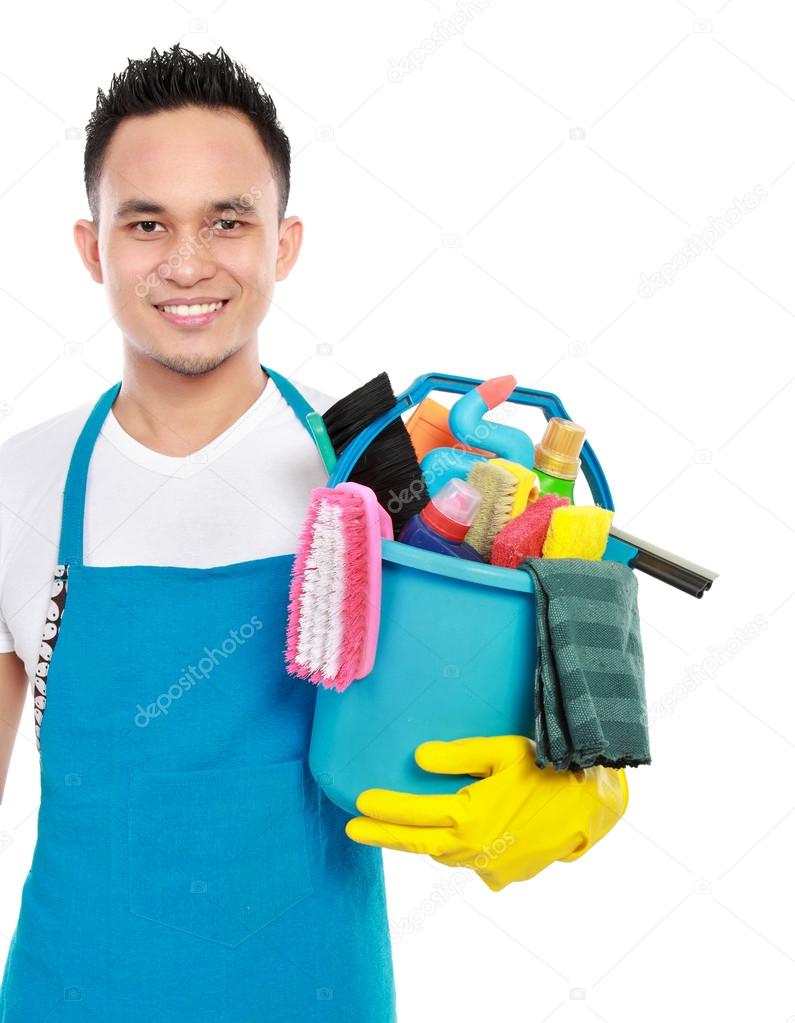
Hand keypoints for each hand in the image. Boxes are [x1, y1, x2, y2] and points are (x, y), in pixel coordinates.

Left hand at [345, 734, 628, 891]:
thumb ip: (457, 755)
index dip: (383, 813)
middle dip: (386, 835)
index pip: (413, 818)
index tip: (356, 807)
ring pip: (446, 856)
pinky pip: (472, 863)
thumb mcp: (501, 751)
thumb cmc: (546, 769)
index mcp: (469, 818)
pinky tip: (460, 835)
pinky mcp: (508, 874)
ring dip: (425, 842)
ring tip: (405, 826)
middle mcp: (475, 849)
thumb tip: (418, 758)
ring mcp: (491, 867)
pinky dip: (459, 850)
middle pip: (420, 844)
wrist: (591, 805)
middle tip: (355, 829)